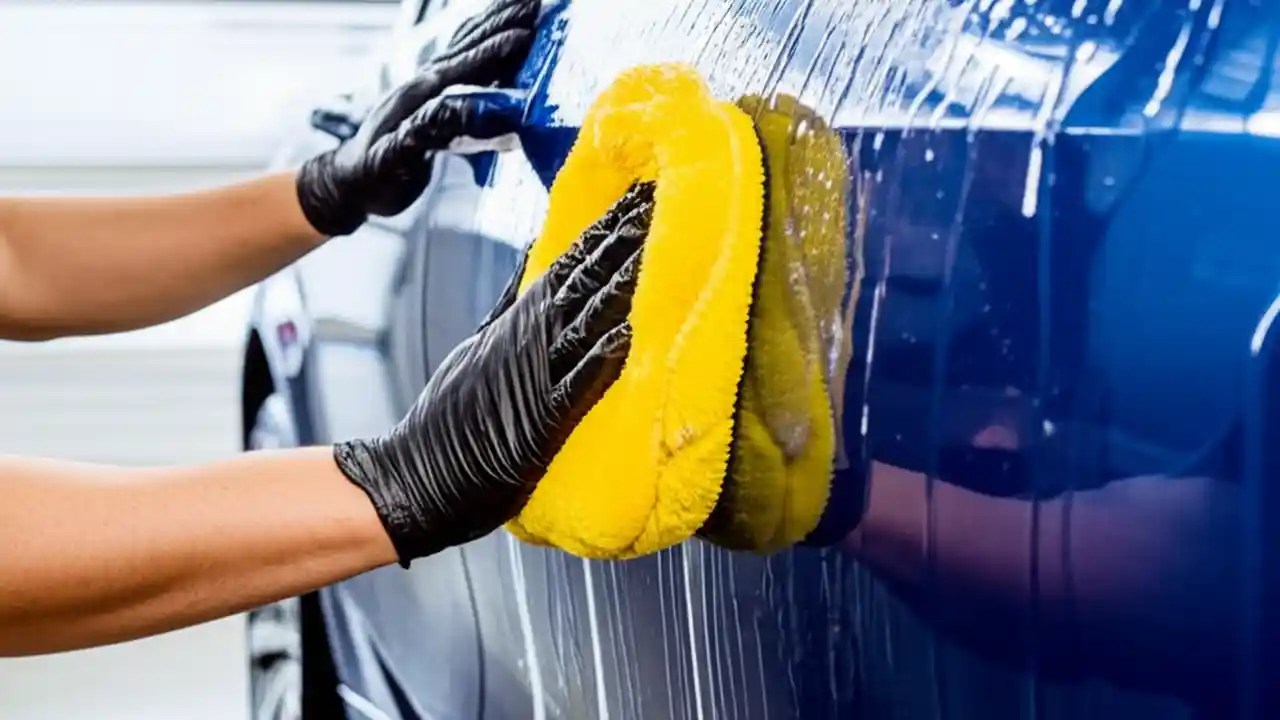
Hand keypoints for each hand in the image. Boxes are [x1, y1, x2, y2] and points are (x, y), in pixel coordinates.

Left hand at [296, 0, 538, 236]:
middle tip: (535, 6)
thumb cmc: (371, 178)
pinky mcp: (433, 89)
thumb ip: (410, 142)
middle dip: (501, 24)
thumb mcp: (387, 167)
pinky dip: (485, 36)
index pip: (458, 71)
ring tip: (526, 4)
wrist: (351, 177)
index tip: (521, 39)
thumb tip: (437, 121)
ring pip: (465, 43)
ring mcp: (427, 82)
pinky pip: (464, 54)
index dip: (490, 55)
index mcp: (414, 100)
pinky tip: (500, 27)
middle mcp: (422, 82)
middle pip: (466, 45)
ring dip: (496, 21)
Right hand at [335, 184, 655, 563]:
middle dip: (618, 241)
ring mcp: (533, 378)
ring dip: (617, 287)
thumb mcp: (481, 345)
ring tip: (648, 251)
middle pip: (581, 281)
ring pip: (582, 322)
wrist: (417, 474)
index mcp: (517, 322)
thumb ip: (512, 301)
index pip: (569, 264)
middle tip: (653, 200)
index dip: (603, 229)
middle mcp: (527, 340)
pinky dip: (599, 363)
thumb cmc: (451, 417)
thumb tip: (534, 254)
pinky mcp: (539, 424)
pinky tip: (625, 339)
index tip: (636, 195)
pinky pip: (575, 388)